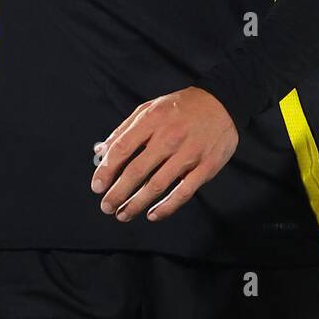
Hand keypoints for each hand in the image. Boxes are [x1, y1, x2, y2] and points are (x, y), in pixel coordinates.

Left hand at [90, 87, 238, 222]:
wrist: (221, 103)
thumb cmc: (180, 107)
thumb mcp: (149, 108)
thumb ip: (124, 130)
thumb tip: (100, 152)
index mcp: (152, 120)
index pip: (122, 149)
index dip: (106, 170)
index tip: (97, 186)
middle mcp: (169, 137)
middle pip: (136, 171)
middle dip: (118, 193)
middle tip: (106, 206)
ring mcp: (189, 153)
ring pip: (157, 185)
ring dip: (136, 204)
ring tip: (123, 214)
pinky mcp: (206, 167)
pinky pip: (183, 192)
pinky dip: (166, 207)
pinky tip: (152, 215)